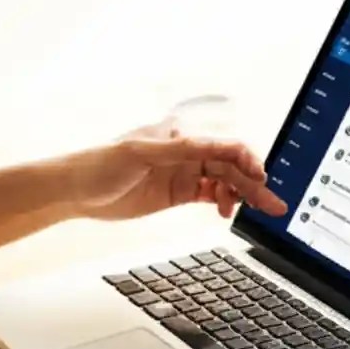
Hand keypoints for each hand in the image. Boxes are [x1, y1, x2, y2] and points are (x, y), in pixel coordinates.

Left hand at [54, 118, 286, 220]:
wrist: (75, 190)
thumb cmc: (99, 164)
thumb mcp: (138, 153)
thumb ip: (176, 149)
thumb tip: (208, 144)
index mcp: (179, 136)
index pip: (222, 145)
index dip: (245, 160)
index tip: (260, 178)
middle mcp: (185, 153)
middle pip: (229, 166)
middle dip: (253, 184)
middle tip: (273, 204)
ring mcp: (183, 173)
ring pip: (224, 182)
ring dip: (242, 195)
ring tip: (256, 213)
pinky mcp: (178, 192)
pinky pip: (210, 194)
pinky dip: (223, 202)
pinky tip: (226, 212)